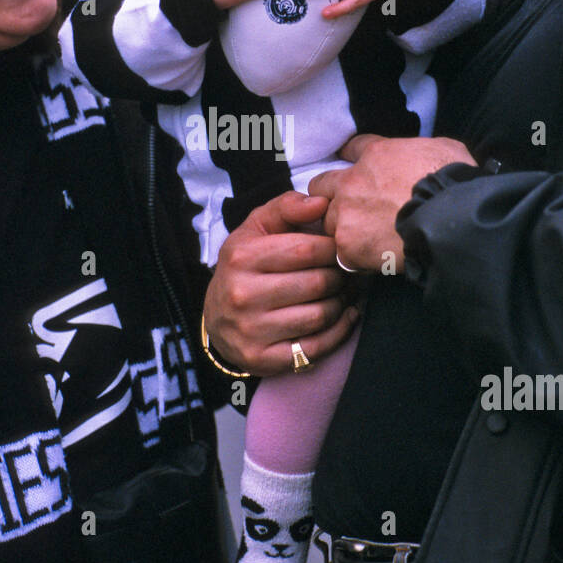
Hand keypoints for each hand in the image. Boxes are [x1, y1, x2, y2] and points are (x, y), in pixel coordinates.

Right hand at [203, 191, 358, 375]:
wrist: (217, 319)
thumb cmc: (245, 267)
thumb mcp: (256, 229)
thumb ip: (287, 207)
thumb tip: (321, 202)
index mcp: (242, 257)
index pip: (307, 249)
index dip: (333, 249)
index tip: (338, 250)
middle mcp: (242, 295)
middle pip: (317, 283)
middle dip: (339, 277)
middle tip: (345, 273)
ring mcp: (252, 330)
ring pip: (320, 315)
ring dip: (340, 303)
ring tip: (341, 293)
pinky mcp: (263, 359)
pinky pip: (317, 347)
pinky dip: (339, 331)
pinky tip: (344, 316)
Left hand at [309, 133, 475, 270]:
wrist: (453, 220)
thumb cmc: (455, 183)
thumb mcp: (443, 149)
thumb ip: (420, 151)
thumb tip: (423, 159)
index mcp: (376, 155)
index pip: (352, 149)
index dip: (351, 157)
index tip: (351, 164)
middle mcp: (352, 181)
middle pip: (321, 185)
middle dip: (331, 195)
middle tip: (350, 209)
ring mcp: (346, 214)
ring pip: (327, 221)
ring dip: (342, 229)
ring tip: (364, 240)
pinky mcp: (348, 246)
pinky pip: (341, 254)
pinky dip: (354, 258)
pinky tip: (371, 260)